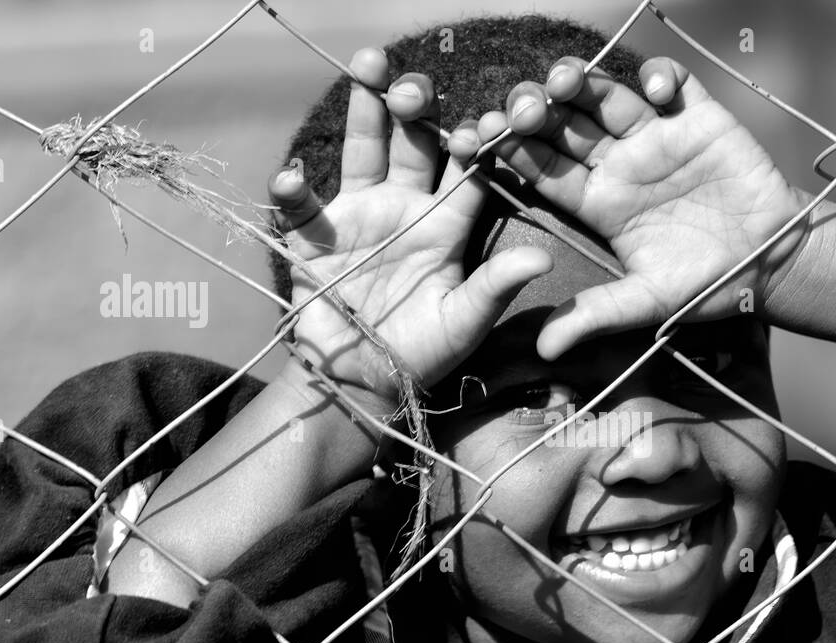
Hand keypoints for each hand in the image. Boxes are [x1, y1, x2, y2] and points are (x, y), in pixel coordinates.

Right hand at [268, 48, 553, 400]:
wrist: (364, 382)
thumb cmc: (422, 354)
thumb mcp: (463, 323)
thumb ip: (495, 288)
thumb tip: (542, 259)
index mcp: (449, 226)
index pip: (467, 172)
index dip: (474, 144)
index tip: (478, 127)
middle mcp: (408, 209)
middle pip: (415, 143)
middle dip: (418, 108)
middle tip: (415, 87)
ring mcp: (361, 215)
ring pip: (365, 150)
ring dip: (365, 110)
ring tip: (367, 67)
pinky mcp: (317, 234)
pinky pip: (301, 206)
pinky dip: (293, 190)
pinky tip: (293, 179)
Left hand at [455, 56, 816, 358]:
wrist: (771, 265)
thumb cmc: (707, 286)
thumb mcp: (647, 304)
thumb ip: (595, 316)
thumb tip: (543, 349)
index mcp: (598, 203)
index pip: (544, 169)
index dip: (512, 151)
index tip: (484, 138)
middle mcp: (620, 165)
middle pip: (566, 125)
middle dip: (538, 109)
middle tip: (523, 106)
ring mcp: (658, 138)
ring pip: (608, 96)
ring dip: (583, 81)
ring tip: (566, 79)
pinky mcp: (700, 119)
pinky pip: (674, 84)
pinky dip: (659, 77)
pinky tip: (652, 91)